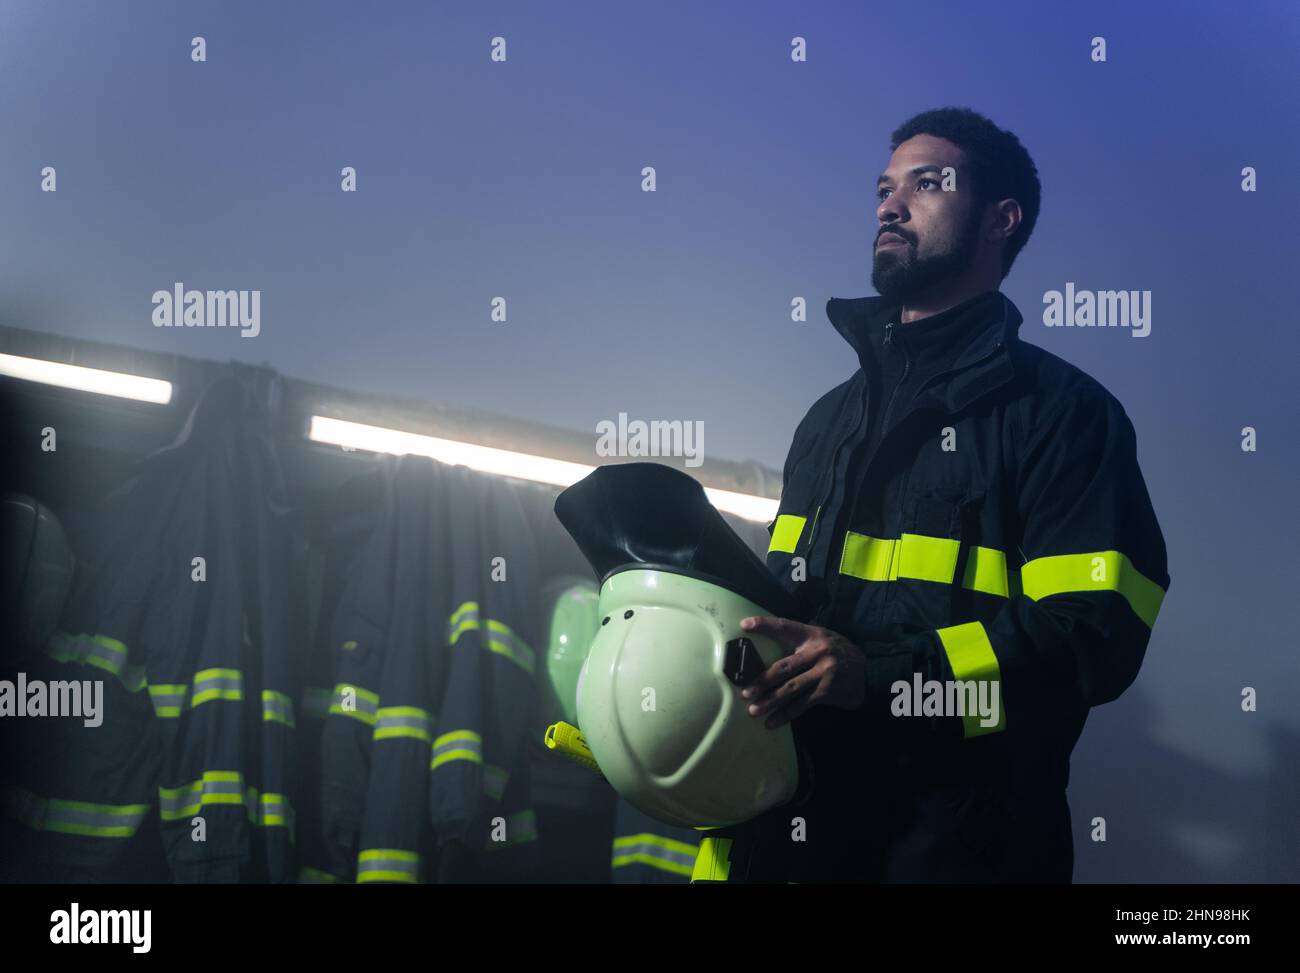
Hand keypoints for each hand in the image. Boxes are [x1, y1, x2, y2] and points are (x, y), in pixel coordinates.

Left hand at [738, 616, 865, 727]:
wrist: (871, 673)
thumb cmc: (841, 654)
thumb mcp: (825, 638)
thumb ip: (804, 639)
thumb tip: (772, 642)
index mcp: (813, 635)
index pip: (785, 626)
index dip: (765, 625)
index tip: (745, 625)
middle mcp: (818, 652)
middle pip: (784, 667)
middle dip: (762, 681)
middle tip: (745, 691)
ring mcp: (824, 672)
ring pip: (790, 689)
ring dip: (770, 701)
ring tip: (753, 711)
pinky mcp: (827, 691)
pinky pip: (802, 705)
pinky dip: (785, 715)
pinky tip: (772, 722)